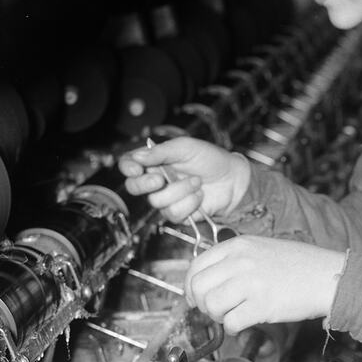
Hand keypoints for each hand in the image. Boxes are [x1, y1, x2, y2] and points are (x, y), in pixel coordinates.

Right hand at [119, 136, 250, 221]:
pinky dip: (189, 203)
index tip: (137, 169)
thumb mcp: (185, 147)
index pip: (128, 165)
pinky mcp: (179, 214)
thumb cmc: (210, 159)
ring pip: (157, 202)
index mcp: (154, 161)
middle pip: (133, 187)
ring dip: (180, 190)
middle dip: (145, 184)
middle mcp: (157, 181)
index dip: (128, 168)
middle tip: (161, 178)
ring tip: (196, 181)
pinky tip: (199, 195)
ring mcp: (167, 199)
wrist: (233, 179)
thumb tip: (136, 157)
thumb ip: (160, 152)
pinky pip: (174, 213)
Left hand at [185, 236, 345, 333]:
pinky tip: (243, 323)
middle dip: (202, 304)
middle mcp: (240, 262)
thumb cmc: (300, 265)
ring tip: (232, 315)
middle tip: (215, 310)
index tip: (196, 297)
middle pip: (199, 288)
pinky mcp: (261, 305)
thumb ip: (234, 260)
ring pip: (211, 306)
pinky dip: (233, 328)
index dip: (191, 286)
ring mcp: (250, 283)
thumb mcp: (262, 248)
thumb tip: (210, 280)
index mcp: (238, 245)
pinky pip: (230, 323)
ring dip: (218, 317)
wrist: (328, 276)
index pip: (196, 266)